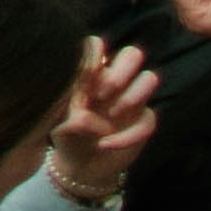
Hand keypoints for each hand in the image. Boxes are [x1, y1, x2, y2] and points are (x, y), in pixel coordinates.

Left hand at [48, 36, 159, 200]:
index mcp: (91, 72)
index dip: (94, 54)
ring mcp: (132, 99)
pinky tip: (107, 144)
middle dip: (122, 70)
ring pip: (149, 78)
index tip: (83, 78)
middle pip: (133, 54)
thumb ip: (70, 118)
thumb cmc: (66, 136)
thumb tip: (83, 117)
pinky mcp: (142, 121)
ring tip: (111, 114)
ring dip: (133, 96)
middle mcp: (115, 80)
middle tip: (102, 93)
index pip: (97, 45)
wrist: (81, 166)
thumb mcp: (60, 126)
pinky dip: (130, 134)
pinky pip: (149, 118)